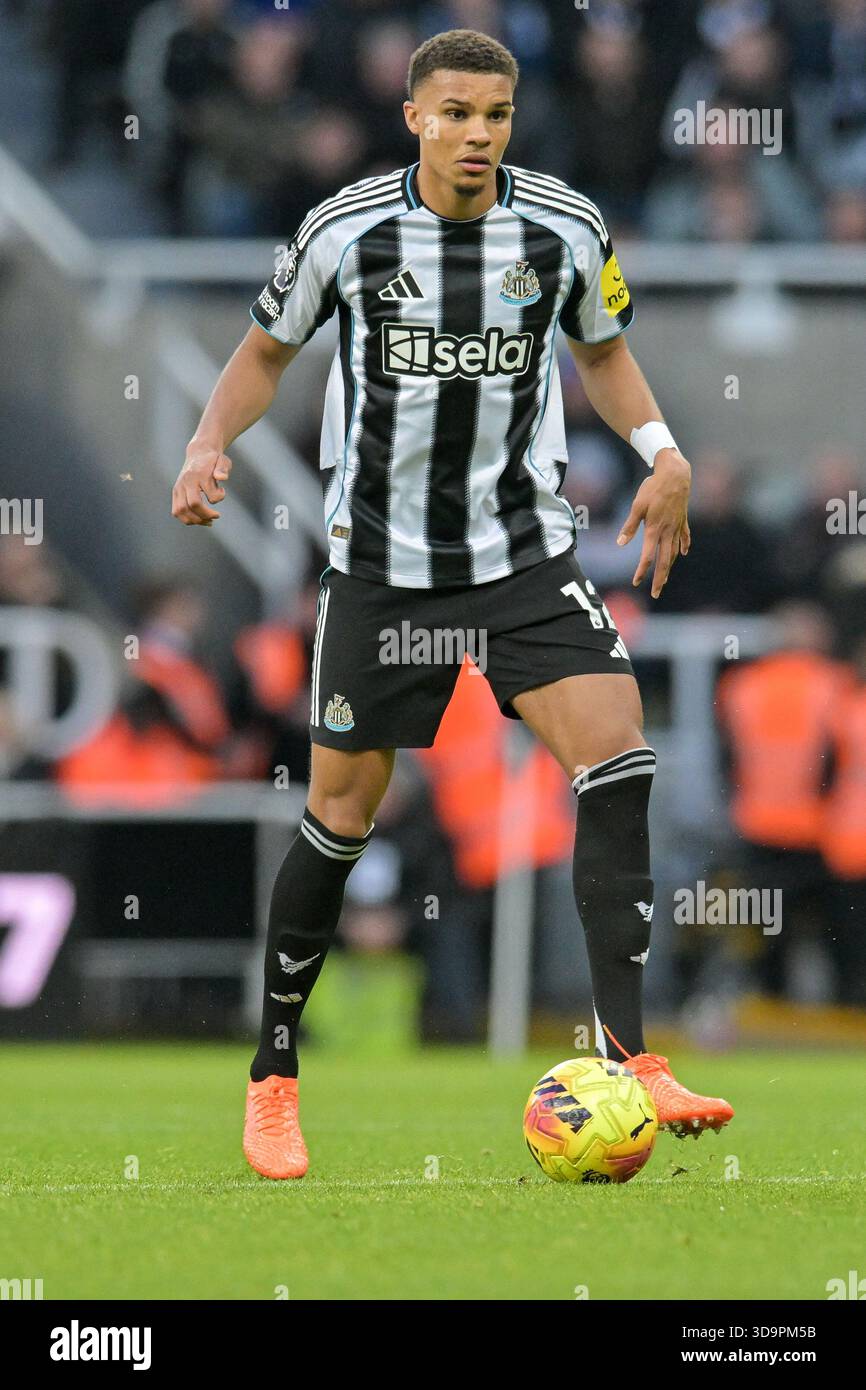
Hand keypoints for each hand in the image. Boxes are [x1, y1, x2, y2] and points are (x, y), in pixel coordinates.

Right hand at [171, 444, 231, 525]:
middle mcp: (186, 482)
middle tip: (216, 516)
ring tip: (208, 522)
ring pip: (181, 511)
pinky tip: (199, 520)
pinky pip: (176, 511)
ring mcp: (178, 488)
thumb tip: (222, 477)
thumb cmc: (213, 460)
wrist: (198, 453)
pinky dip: (187, 519)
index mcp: (199, 474)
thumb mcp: (222, 460)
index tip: (222, 492)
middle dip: (206, 515)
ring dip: (196, 520)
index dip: (218, 498)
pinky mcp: (175, 493)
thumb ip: (223, 468)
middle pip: (192, 505)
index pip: (209, 494)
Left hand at [616, 449, 690, 598]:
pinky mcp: (683, 519)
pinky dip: (684, 546)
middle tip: (656, 593)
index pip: (647, 556)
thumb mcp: (637, 505)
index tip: (636, 582)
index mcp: (655, 529)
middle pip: (664, 560)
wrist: (676, 474)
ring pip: (674, 552)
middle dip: (660, 579)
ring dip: (669, 567)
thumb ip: (630, 526)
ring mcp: (677, 526)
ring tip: (665, 579)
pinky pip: (684, 536)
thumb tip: (620, 543)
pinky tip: (684, 553)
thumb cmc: (653, 488)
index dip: (641, 571)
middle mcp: (668, 531)